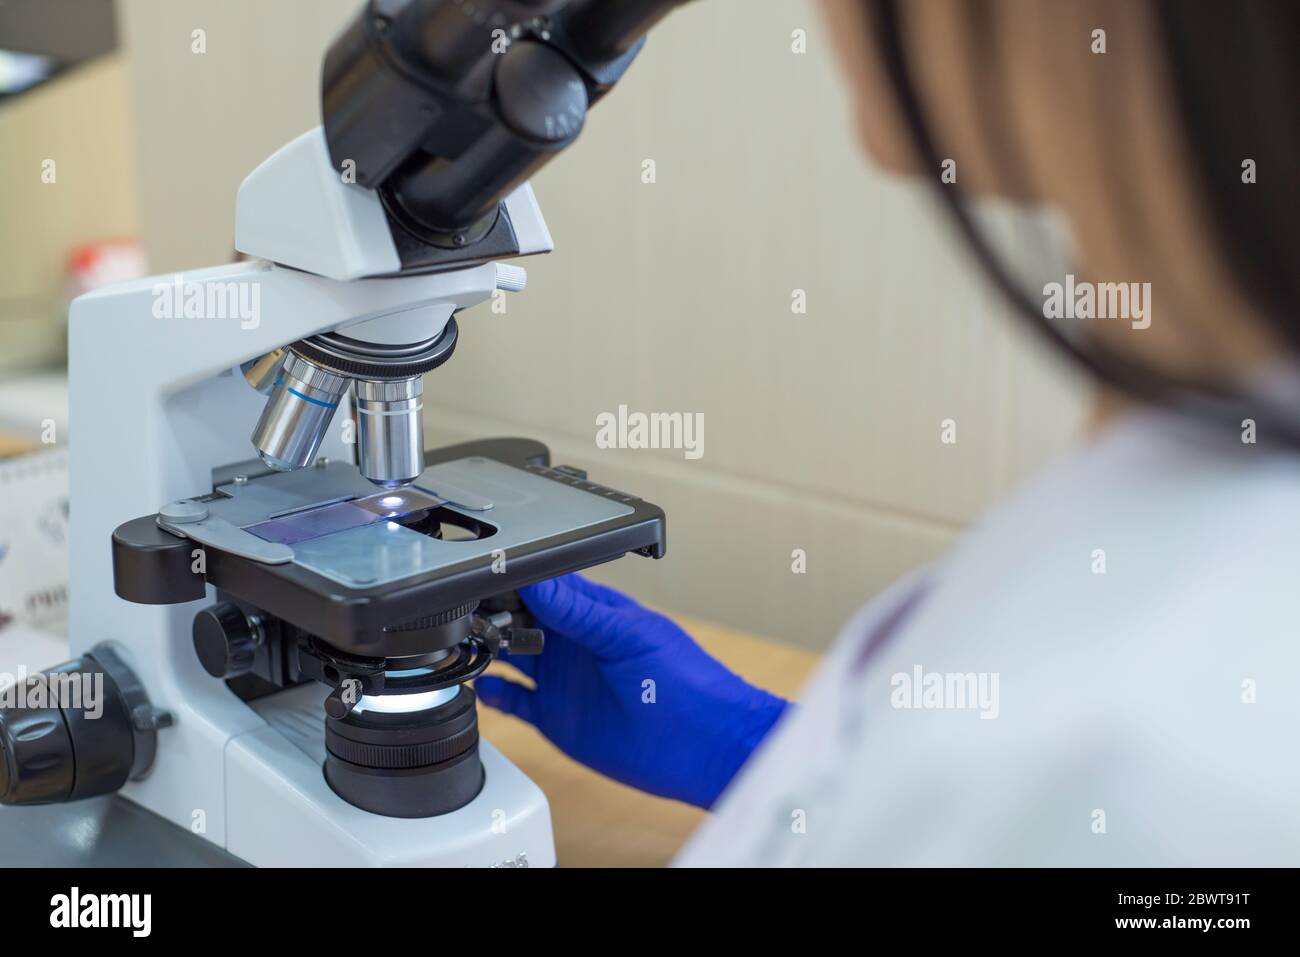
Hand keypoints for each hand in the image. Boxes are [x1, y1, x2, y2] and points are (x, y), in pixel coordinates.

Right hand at [475, 574, 788, 807]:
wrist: (705, 747)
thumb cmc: (687, 682)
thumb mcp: (629, 637)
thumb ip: (580, 611)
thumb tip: (537, 579)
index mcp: (595, 613)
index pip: (543, 587)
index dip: (513, 582)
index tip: (480, 578)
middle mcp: (575, 643)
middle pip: (519, 620)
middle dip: (491, 615)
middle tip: (462, 616)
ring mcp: (565, 681)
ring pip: (511, 658)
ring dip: (488, 650)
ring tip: (463, 645)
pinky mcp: (558, 718)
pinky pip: (515, 700)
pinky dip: (494, 693)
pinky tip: (481, 686)